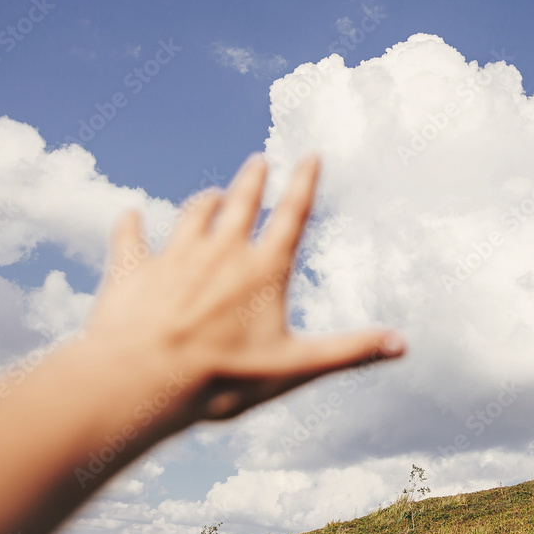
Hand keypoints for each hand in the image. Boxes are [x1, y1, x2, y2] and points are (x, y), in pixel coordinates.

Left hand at [84, 153, 404, 422]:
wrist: (142, 379)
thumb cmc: (223, 378)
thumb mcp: (296, 367)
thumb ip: (350, 351)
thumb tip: (403, 345)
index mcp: (263, 269)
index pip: (292, 215)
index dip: (305, 182)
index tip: (311, 154)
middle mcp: (220, 251)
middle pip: (241, 202)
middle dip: (253, 179)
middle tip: (258, 162)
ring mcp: (174, 256)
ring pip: (193, 215)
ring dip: (205, 202)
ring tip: (212, 196)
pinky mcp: (132, 270)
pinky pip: (131, 237)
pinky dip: (131, 225)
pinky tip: (130, 216)